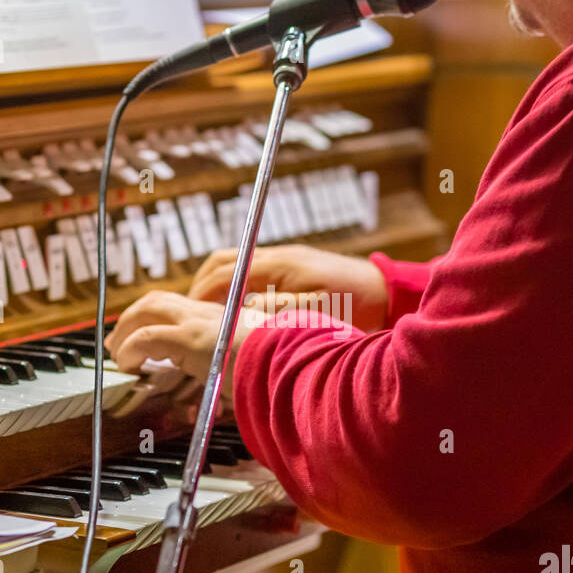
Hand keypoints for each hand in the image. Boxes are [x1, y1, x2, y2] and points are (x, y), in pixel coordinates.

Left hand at [105, 291, 267, 401]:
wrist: (294, 365)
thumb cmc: (282, 370)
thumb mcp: (256, 368)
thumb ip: (236, 378)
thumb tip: (223, 401)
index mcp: (227, 319)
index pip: (184, 308)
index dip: (161, 319)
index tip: (149, 340)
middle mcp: (210, 314)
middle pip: (160, 300)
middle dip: (134, 317)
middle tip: (120, 342)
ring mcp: (199, 322)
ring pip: (148, 308)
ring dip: (127, 329)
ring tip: (118, 353)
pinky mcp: (188, 338)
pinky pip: (146, 338)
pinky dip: (130, 349)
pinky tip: (127, 365)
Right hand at [187, 244, 388, 331]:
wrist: (384, 292)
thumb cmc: (355, 305)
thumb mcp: (314, 313)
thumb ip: (276, 312)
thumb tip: (238, 317)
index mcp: (280, 265)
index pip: (226, 273)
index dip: (202, 295)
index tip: (189, 315)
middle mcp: (278, 256)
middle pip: (221, 261)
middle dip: (201, 286)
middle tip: (190, 314)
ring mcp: (283, 259)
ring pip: (233, 263)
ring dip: (215, 285)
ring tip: (207, 313)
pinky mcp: (290, 267)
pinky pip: (249, 270)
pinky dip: (233, 286)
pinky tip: (234, 310)